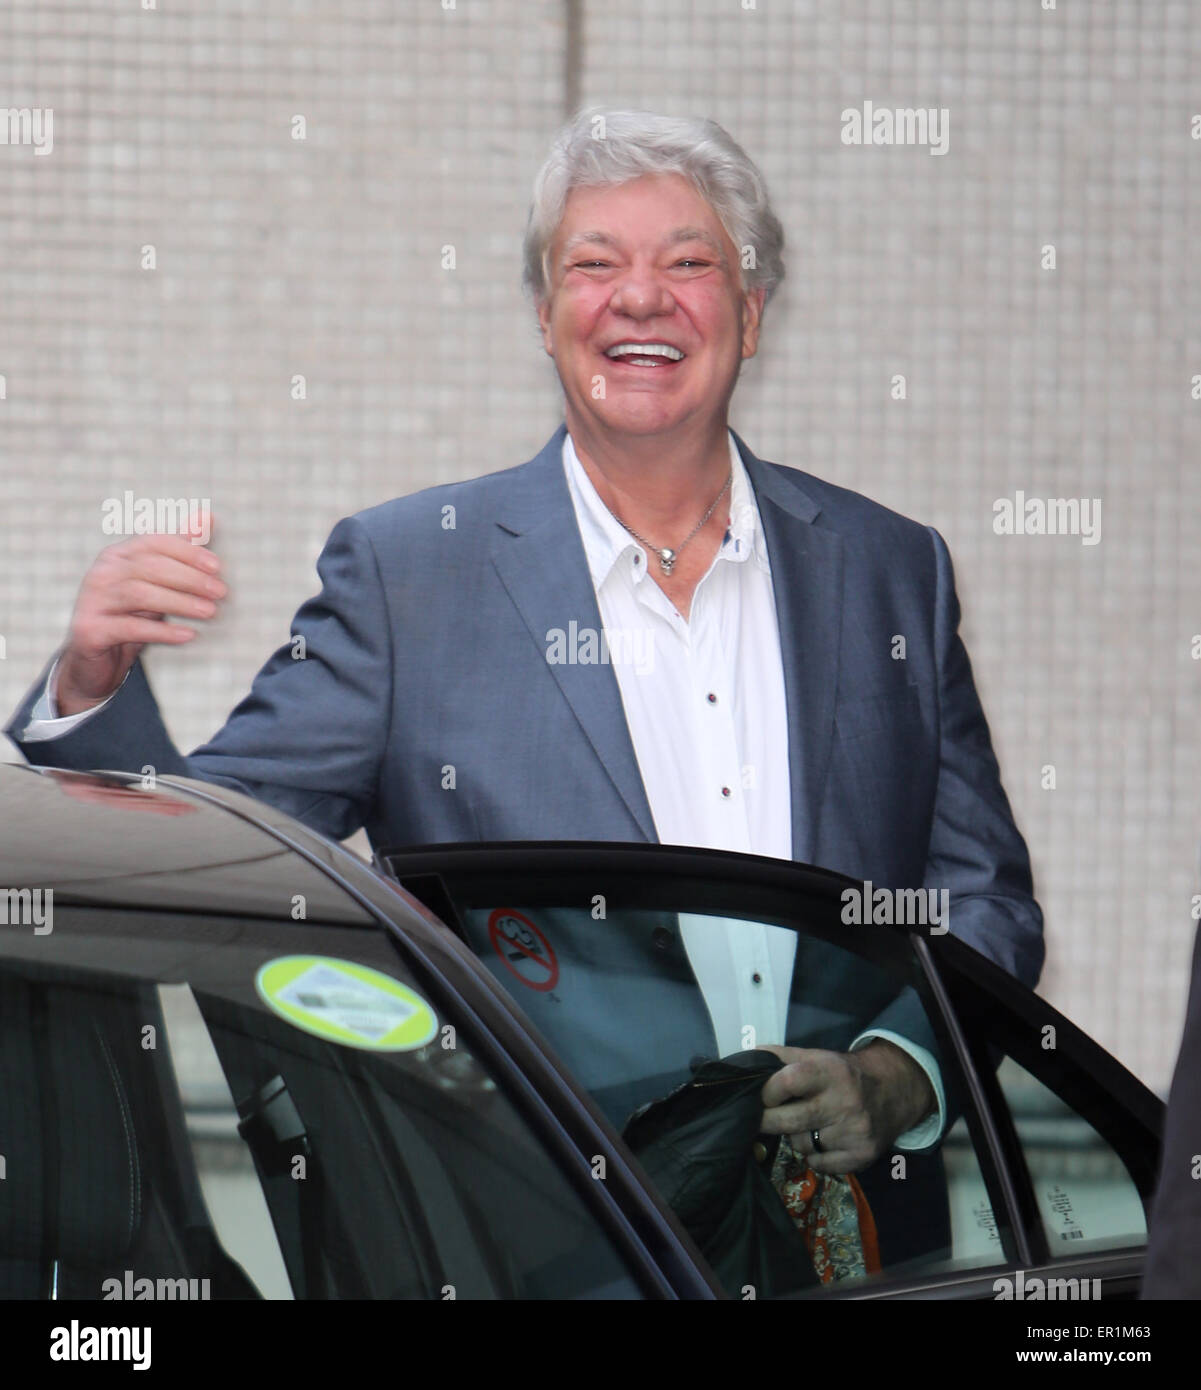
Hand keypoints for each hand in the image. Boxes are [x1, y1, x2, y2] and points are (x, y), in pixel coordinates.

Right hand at [55, 529, 225, 715]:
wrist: (95, 659)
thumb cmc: (131, 615)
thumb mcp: (155, 584)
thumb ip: (179, 551)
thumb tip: (207, 517)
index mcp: (117, 555)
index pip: (154, 542)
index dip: (187, 551)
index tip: (217, 566)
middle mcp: (101, 573)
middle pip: (150, 567)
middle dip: (190, 578)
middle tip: (220, 592)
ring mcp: (92, 601)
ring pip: (140, 594)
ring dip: (180, 602)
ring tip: (210, 611)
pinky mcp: (90, 629)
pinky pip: (130, 627)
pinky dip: (162, 631)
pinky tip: (187, 634)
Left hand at [758, 1039, 935, 1173]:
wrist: (893, 1090)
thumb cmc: (843, 1073)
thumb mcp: (817, 1056)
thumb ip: (781, 1057)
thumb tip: (746, 1060)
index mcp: (830, 1071)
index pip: (788, 1081)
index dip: (768, 1091)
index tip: (763, 1096)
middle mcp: (845, 1102)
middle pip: (789, 1121)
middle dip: (768, 1121)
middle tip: (764, 1118)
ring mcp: (854, 1132)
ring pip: (801, 1145)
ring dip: (796, 1137)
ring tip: (807, 1124)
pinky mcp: (862, 1156)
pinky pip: (818, 1164)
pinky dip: (814, 1155)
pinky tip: (823, 1140)